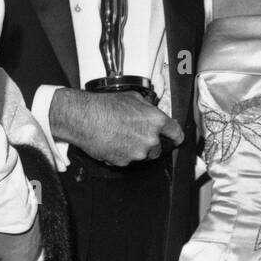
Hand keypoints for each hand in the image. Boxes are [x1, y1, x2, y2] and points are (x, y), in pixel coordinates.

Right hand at [49, 88, 183, 165]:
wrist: (84, 118)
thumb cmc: (104, 106)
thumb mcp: (132, 98)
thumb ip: (148, 108)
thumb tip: (151, 112)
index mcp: (156, 121)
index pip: (177, 134)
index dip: (175, 136)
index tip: (174, 138)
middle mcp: (150, 139)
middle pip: (159, 148)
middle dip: (150, 142)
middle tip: (135, 133)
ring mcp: (137, 153)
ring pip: (143, 155)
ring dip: (136, 148)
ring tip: (120, 135)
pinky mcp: (124, 162)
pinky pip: (127, 160)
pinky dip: (122, 153)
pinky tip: (113, 141)